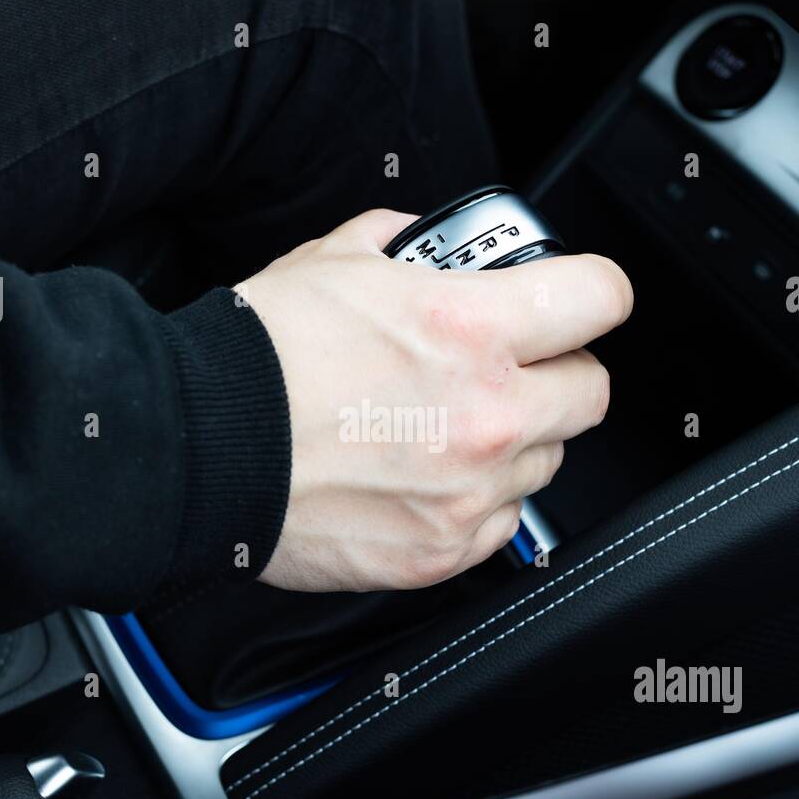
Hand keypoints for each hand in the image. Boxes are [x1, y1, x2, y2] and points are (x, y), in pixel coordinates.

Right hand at [238, 208, 631, 591]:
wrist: (197, 447)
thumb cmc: (259, 355)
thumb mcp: (336, 259)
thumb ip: (405, 247)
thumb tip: (428, 248)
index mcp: (473, 327)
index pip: (601, 297)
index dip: (593, 292)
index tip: (579, 301)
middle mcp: (488, 412)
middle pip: (592, 392)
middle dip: (559, 373)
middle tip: (515, 369)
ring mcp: (469, 491)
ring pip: (547, 463)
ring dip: (515, 442)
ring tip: (447, 430)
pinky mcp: (441, 552)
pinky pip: (500, 525)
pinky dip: (476, 503)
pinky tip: (425, 481)